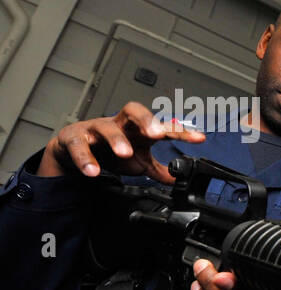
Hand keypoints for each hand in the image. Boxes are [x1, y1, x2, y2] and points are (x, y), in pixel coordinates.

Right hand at [38, 101, 203, 182]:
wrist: (72, 150)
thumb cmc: (109, 150)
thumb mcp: (138, 161)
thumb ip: (158, 170)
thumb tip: (178, 179)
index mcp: (137, 129)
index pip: (162, 126)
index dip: (181, 132)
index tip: (199, 138)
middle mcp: (118, 124)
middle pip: (133, 110)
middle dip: (146, 120)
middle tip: (157, 134)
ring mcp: (95, 129)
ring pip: (106, 127)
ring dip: (116, 140)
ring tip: (124, 154)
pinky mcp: (73, 138)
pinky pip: (78, 146)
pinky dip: (85, 158)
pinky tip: (92, 171)